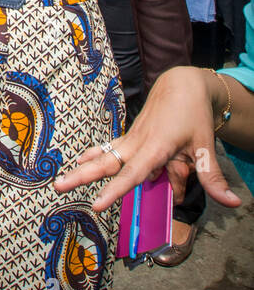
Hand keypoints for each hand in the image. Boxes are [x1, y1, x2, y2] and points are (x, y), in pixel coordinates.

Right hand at [53, 66, 240, 211]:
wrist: (180, 85)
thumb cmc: (193, 114)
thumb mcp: (204, 146)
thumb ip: (212, 176)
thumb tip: (231, 202)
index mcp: (155, 147)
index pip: (132, 174)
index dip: (115, 190)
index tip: (98, 204)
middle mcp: (137, 144)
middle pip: (105, 164)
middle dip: (82, 176)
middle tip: (58, 187)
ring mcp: (130, 140)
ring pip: (102, 157)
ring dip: (81, 168)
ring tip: (59, 182)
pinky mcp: (129, 138)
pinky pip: (109, 150)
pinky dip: (93, 156)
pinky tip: (79, 162)